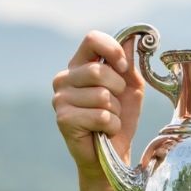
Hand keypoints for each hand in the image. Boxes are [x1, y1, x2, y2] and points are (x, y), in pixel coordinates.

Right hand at [51, 30, 146, 177]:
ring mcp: (60, 99)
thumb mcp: (130, 87)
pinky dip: (112, 125)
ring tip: (108, 119)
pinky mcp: (63, 119)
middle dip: (118, 90)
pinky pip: (100, 116)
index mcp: (79, 66)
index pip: (92, 39)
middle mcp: (64, 79)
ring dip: (115, 111)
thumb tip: (131, 37)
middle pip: (99, 70)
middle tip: (115, 104)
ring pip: (102, 96)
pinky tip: (104, 131)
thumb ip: (128, 64)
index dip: (113, 50)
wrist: (111, 153)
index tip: (125, 67)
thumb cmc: (119, 117)